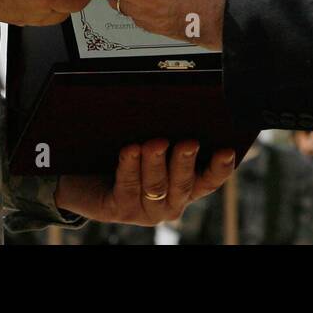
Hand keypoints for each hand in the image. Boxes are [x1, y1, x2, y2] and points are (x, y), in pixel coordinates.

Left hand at [55, 138, 236, 224]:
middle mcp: (170, 203)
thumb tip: (185, 103)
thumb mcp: (153, 142)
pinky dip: (130, 166)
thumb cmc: (127, 154)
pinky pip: (128, 187)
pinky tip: (130, 150)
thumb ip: (172, 132)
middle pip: (183, 184)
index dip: (221, 168)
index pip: (209, 180)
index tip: (226, 150)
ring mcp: (146, 210)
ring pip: (156, 187)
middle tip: (188, 142)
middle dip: (185, 162)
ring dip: (156, 163)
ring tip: (154, 143)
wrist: (87, 176)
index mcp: (186, 186)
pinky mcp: (120, 209)